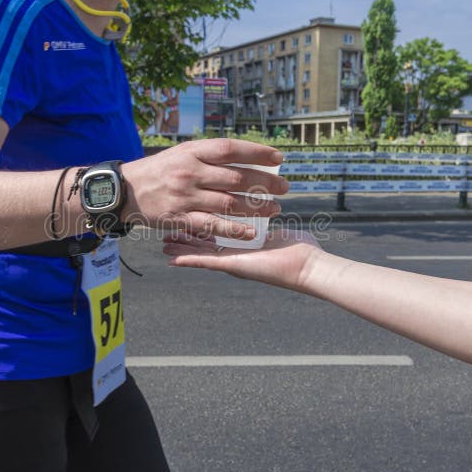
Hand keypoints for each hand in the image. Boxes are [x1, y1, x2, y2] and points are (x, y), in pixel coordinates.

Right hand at [122, 139, 288, 239]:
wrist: (125, 190)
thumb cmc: (159, 170)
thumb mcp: (182, 153)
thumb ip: (209, 155)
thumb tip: (244, 155)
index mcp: (192, 151)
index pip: (231, 149)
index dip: (257, 153)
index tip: (278, 158)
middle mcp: (190, 172)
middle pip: (235, 177)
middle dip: (265, 183)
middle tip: (284, 188)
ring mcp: (185, 196)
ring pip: (228, 203)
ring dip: (255, 207)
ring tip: (274, 209)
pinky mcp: (179, 218)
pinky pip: (211, 225)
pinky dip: (233, 230)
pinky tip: (250, 232)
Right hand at [163, 228, 321, 291]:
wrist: (308, 265)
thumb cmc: (299, 247)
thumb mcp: (276, 228)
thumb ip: (266, 218)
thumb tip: (266, 205)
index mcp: (243, 247)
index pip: (216, 237)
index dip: (200, 231)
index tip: (187, 222)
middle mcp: (234, 257)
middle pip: (203, 247)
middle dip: (185, 240)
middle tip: (166, 234)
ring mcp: (232, 263)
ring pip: (200, 255)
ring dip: (182, 249)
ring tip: (163, 243)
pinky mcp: (233, 265)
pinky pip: (206, 262)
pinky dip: (188, 260)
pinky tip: (171, 259)